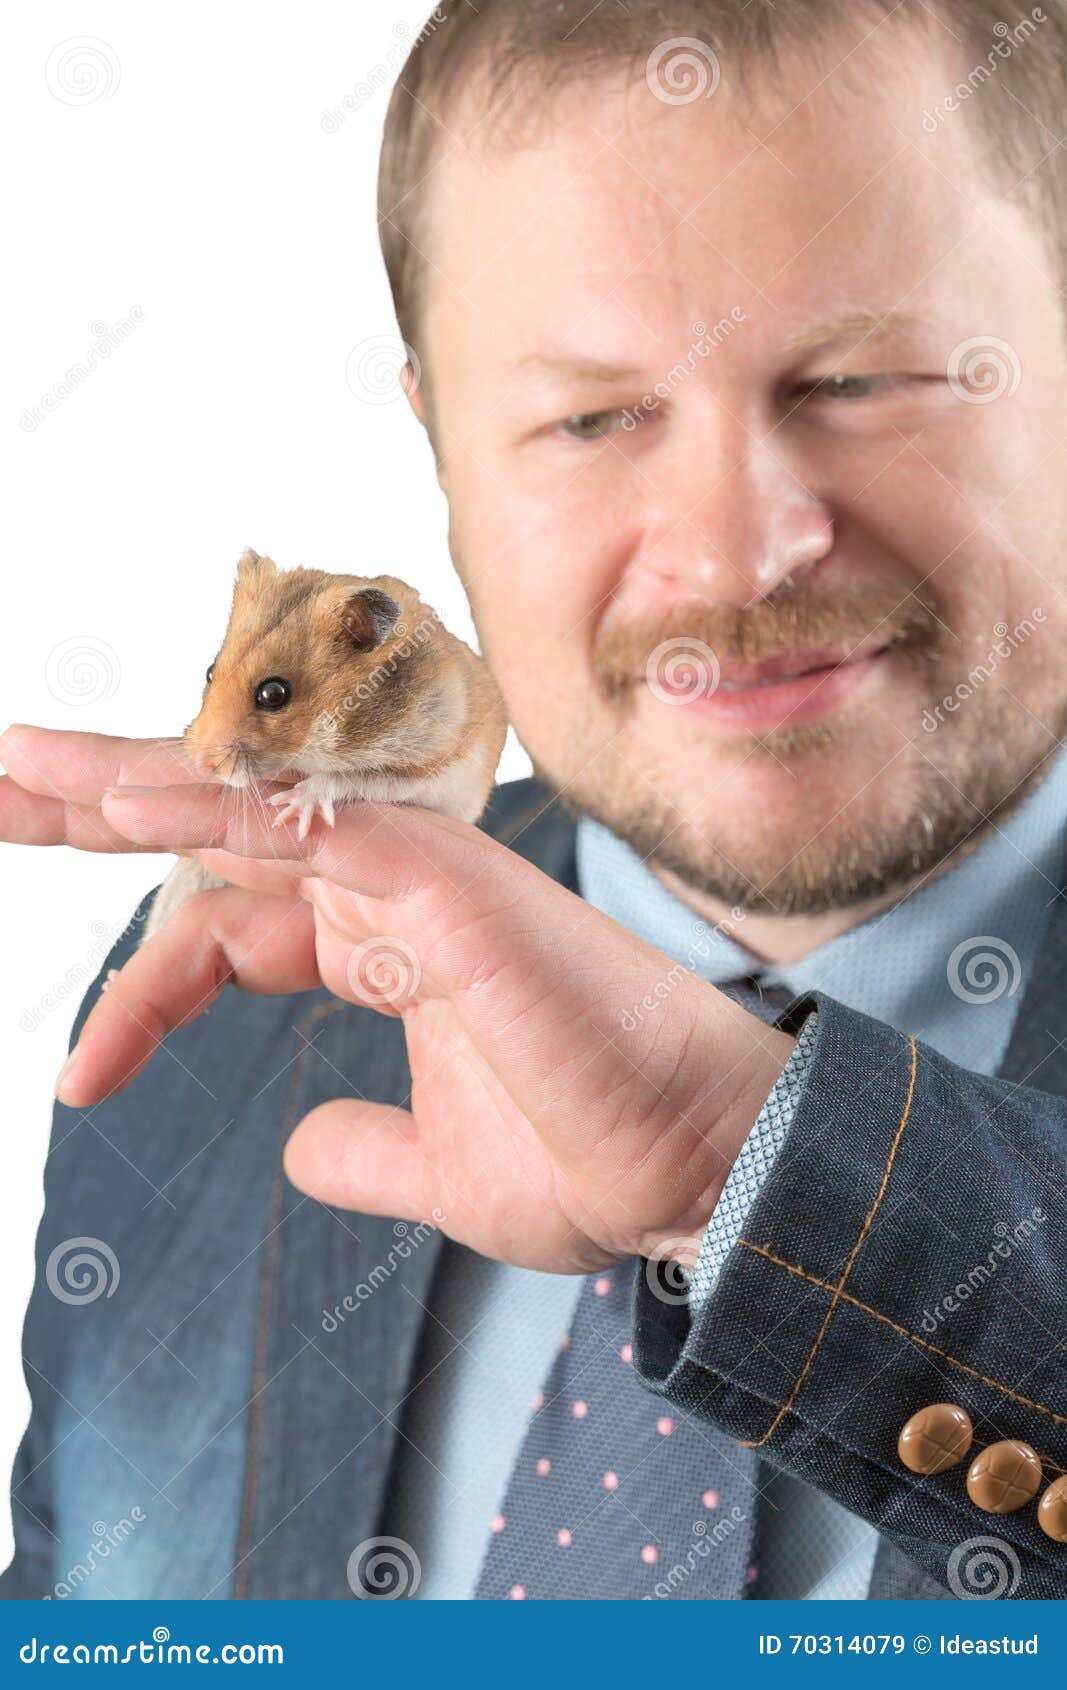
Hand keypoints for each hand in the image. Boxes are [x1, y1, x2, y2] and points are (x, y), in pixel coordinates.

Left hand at [0, 724, 795, 1273]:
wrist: (698, 1167)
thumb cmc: (593, 1159)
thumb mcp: (435, 1170)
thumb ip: (363, 1151)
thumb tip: (298, 1148)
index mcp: (389, 945)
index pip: (233, 922)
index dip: (145, 985)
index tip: (82, 1079)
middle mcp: (396, 892)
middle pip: (224, 829)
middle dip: (99, 809)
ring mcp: (421, 877)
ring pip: (255, 804)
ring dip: (123, 784)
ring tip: (15, 772)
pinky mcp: (447, 885)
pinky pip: (310, 827)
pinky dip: (214, 807)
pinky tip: (117, 801)